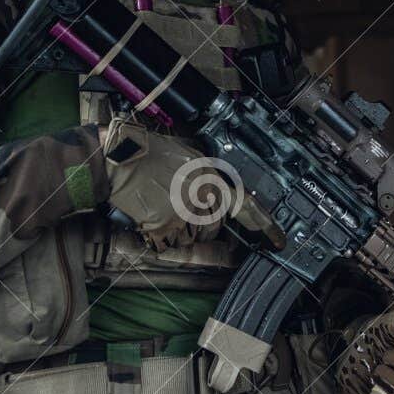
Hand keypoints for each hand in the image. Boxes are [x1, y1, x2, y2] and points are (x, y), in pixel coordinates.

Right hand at [103, 116, 282, 250]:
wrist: (117, 160)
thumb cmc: (146, 152)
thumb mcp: (186, 151)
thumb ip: (205, 170)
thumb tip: (218, 185)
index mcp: (209, 175)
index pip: (242, 204)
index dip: (263, 224)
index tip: (276, 240)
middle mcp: (201, 194)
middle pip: (214, 226)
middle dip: (203, 226)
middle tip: (185, 215)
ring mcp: (183, 211)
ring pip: (194, 236)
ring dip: (183, 231)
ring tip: (164, 212)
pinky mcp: (164, 225)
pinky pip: (172, 242)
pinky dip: (164, 237)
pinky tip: (153, 220)